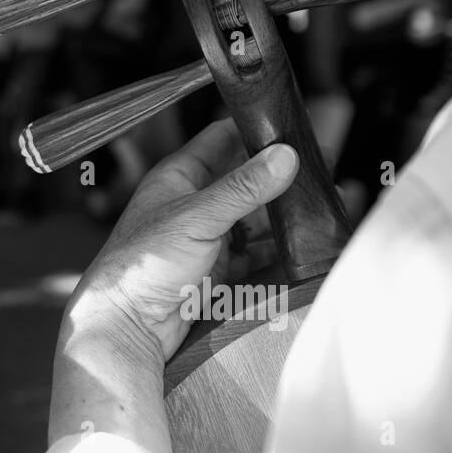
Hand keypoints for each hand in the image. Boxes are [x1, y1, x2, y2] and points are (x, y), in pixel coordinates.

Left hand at [67, 119, 298, 363]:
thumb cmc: (143, 263)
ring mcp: (209, 238)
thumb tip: (284, 156)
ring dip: (284, 216)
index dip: (255, 130)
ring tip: (323, 207)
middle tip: (321, 171)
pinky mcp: (221, 271)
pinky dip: (280, 251)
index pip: (222, 138)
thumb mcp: (196, 217)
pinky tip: (306, 246)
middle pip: (246, 181)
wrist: (128, 326)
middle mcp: (195, 204)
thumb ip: (242, 188)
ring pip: (256, 219)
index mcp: (179, 177)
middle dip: (280, 178)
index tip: (294, 126)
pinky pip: (258, 254)